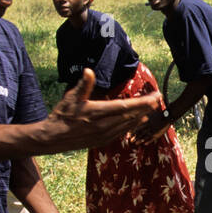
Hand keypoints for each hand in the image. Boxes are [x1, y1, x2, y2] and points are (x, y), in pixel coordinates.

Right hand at [43, 69, 160, 151]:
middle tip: (158, 98)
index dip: (141, 102)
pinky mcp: (103, 141)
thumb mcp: (70, 97)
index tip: (154, 96)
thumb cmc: (62, 115)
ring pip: (128, 124)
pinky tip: (138, 119)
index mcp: (96, 113)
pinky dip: (132, 125)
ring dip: (141, 116)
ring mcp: (104, 135)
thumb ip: (83, 85)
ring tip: (152, 108)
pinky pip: (122, 132)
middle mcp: (103, 126)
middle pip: (130, 115)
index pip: (124, 106)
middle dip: (146, 107)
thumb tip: (89, 71)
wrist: (53, 138)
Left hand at [131, 113, 171, 144]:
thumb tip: (137, 115)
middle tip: (131, 140)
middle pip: (141, 133)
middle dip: (135, 137)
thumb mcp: (150, 113)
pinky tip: (145, 144)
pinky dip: (149, 141)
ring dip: (140, 140)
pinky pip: (153, 138)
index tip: (129, 134)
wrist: (167, 115)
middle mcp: (149, 126)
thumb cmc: (158, 114)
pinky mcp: (158, 133)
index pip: (138, 127)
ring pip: (145, 136)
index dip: (133, 131)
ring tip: (136, 143)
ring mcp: (153, 130)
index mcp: (146, 122)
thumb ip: (144, 115)